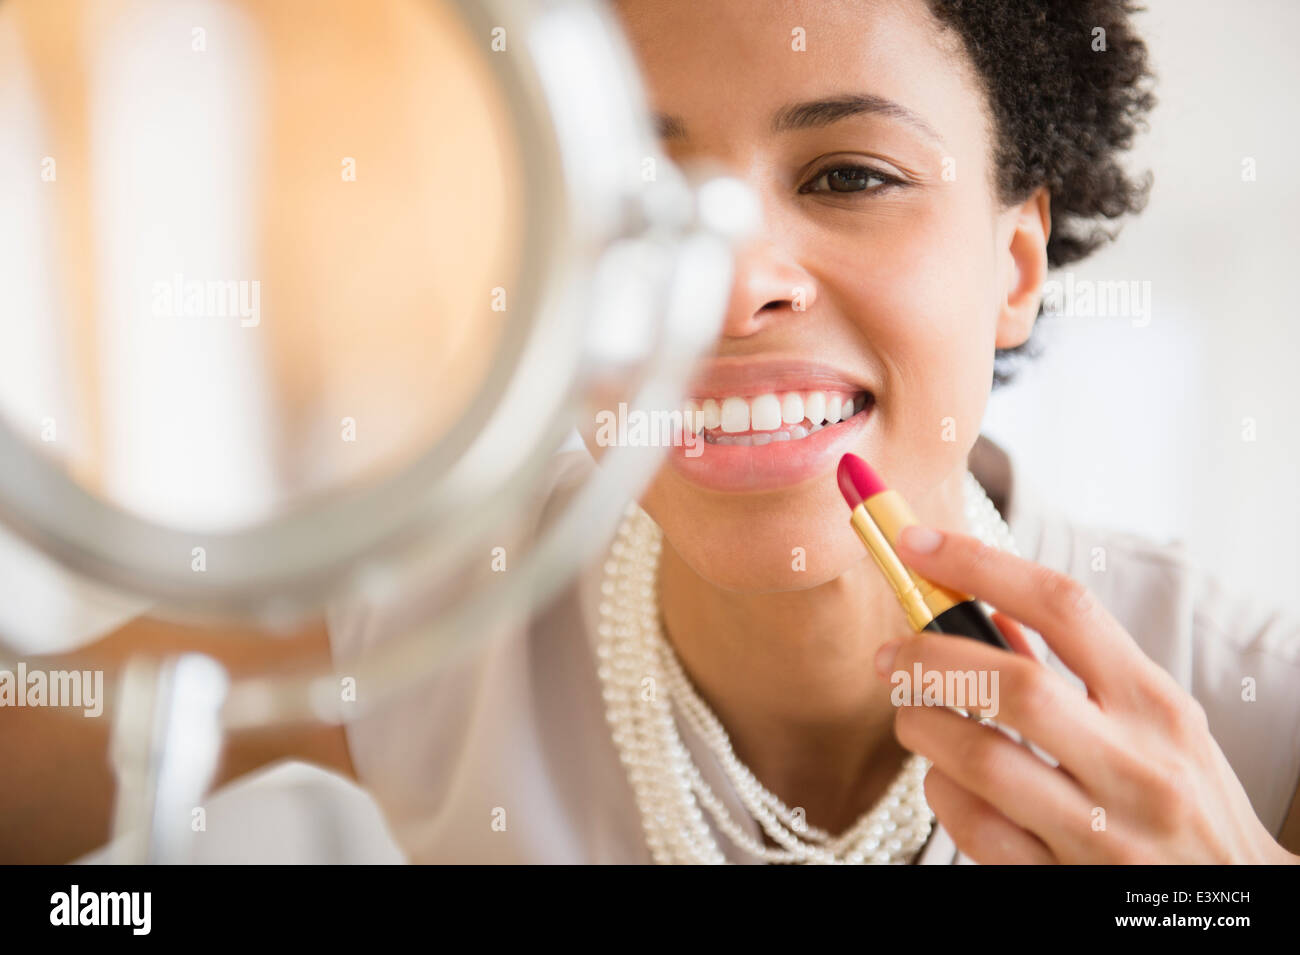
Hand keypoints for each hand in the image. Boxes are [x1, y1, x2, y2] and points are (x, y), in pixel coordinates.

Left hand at [869, 524, 1297, 864]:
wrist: (1231, 895)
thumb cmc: (1183, 793)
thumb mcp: (1157, 720)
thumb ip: (1079, 669)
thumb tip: (979, 607)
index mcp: (1156, 705)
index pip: (1064, 608)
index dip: (980, 565)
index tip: (918, 544)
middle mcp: (1135, 765)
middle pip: (1012, 685)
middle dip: (932, 659)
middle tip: (893, 655)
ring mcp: (1103, 832)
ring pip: (981, 761)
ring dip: (923, 725)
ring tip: (911, 714)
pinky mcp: (1065, 883)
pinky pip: (977, 829)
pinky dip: (941, 792)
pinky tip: (943, 777)